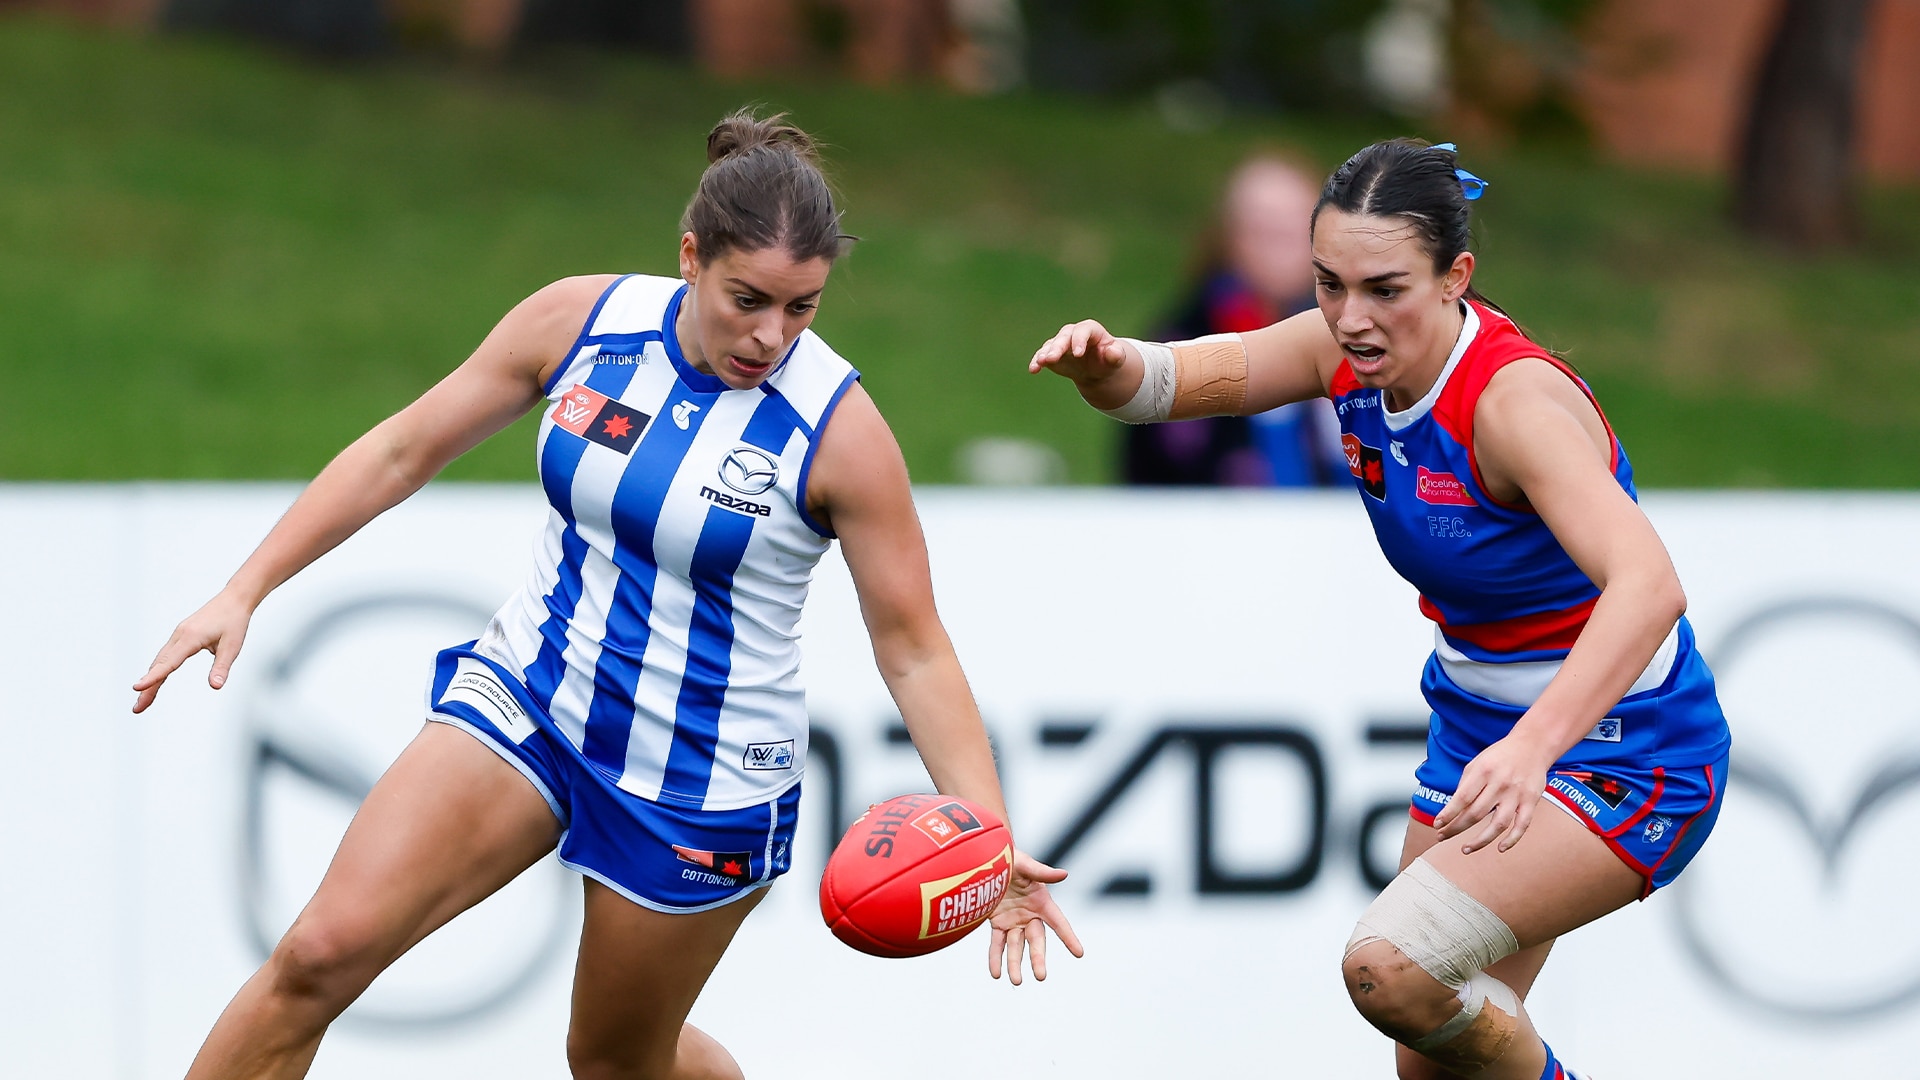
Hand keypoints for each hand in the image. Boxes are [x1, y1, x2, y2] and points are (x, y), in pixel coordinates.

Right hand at [132, 590, 254, 712]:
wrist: (234, 599)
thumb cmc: (234, 622)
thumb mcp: (232, 646)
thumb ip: (222, 667)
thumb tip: (215, 686)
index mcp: (190, 638)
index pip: (168, 662)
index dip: (153, 677)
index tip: (137, 688)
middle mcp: (179, 635)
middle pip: (159, 665)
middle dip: (147, 687)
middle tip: (138, 708)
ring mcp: (178, 634)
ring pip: (160, 660)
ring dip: (151, 680)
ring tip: (143, 701)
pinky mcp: (181, 635)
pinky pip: (166, 655)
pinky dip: (158, 669)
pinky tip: (155, 681)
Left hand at [986, 849, 1083, 985]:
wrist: (987, 859)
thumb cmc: (1011, 858)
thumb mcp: (1025, 865)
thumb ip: (1042, 873)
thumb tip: (1064, 874)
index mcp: (1041, 902)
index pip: (1058, 922)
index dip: (1069, 937)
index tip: (1079, 953)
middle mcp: (1030, 915)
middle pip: (1036, 941)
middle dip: (1038, 958)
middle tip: (1041, 976)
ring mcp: (1013, 921)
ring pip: (1016, 947)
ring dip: (1015, 964)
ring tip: (1015, 981)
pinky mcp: (997, 923)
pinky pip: (996, 944)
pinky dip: (995, 958)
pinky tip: (996, 974)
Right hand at [1027, 320, 1129, 385]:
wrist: (1096, 369)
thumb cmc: (1107, 361)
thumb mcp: (1116, 359)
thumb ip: (1116, 355)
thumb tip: (1112, 352)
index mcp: (1090, 330)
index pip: (1083, 330)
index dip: (1080, 340)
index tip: (1078, 354)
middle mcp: (1073, 333)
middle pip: (1064, 336)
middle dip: (1058, 347)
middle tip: (1052, 358)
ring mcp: (1061, 342)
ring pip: (1051, 345)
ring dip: (1045, 353)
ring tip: (1040, 362)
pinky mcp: (1051, 353)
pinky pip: (1042, 355)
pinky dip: (1037, 361)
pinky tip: (1033, 369)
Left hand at [1431, 734, 1554, 854]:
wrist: (1532, 745)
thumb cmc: (1500, 756)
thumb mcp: (1477, 763)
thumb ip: (1466, 784)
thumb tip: (1452, 809)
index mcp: (1483, 771)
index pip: (1462, 797)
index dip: (1448, 814)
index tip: (1437, 824)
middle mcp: (1500, 783)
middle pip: (1476, 813)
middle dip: (1456, 828)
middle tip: (1443, 837)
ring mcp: (1517, 794)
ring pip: (1498, 824)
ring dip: (1481, 840)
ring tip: (1466, 849)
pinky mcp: (1531, 801)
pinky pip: (1522, 825)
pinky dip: (1512, 839)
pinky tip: (1500, 848)